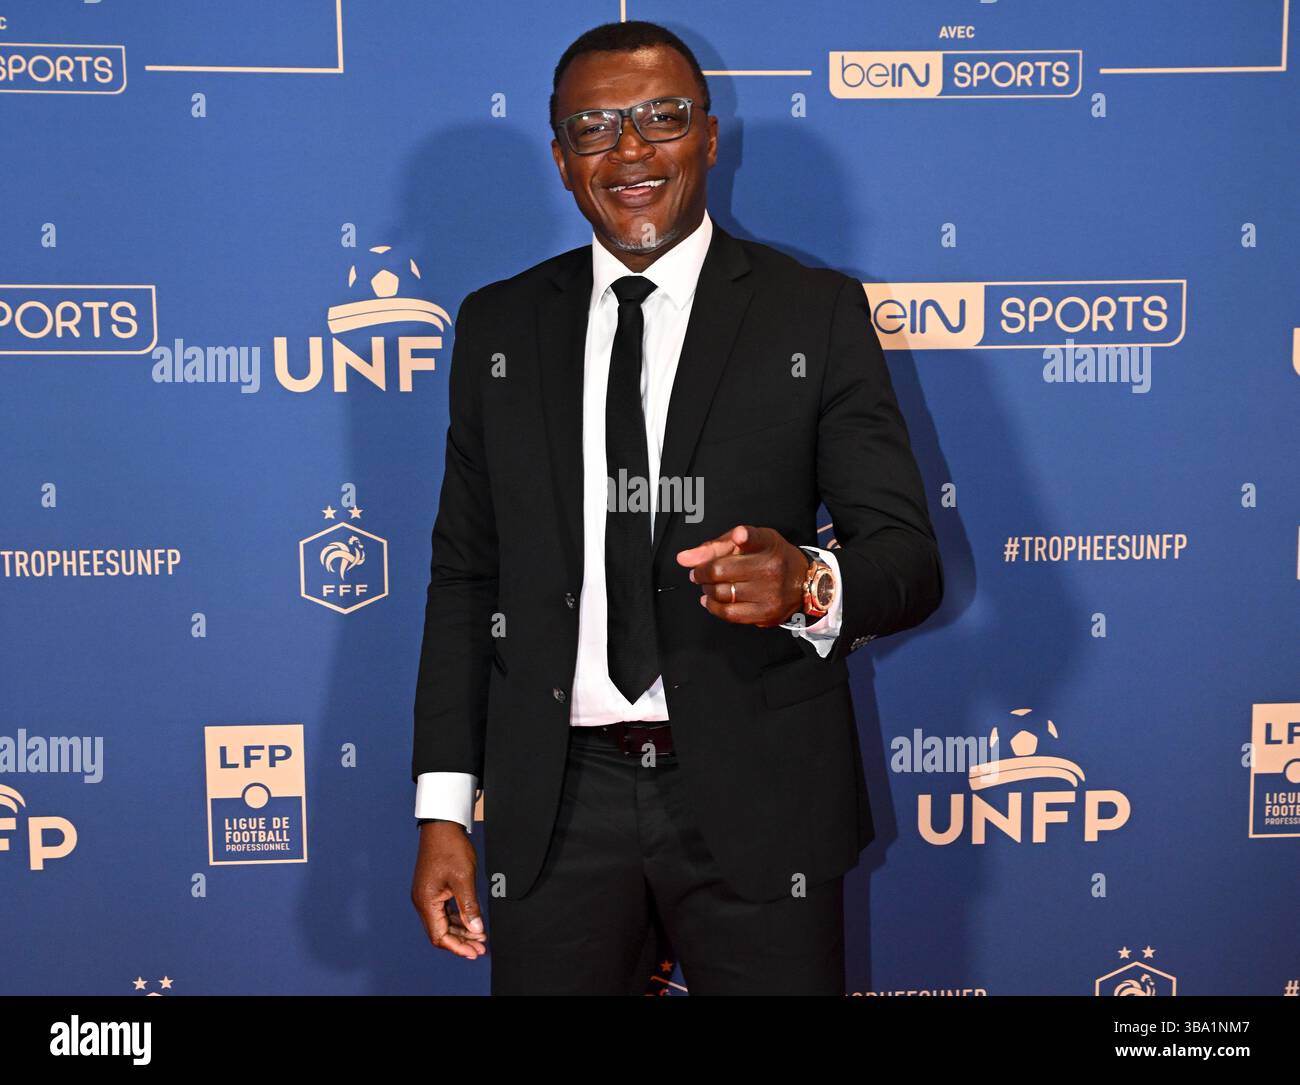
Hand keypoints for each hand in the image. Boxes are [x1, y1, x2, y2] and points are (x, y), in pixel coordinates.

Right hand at [411, 822, 486, 958]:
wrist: (442, 826)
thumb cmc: (450, 848)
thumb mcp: (463, 878)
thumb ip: (469, 907)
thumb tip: (476, 930)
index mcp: (426, 901)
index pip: (439, 935)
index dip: (457, 947)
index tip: (474, 952)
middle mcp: (423, 902)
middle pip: (441, 932)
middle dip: (461, 942)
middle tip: (481, 948)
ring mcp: (427, 896)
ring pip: (443, 923)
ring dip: (461, 931)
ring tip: (480, 938)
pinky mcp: (433, 890)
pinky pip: (444, 912)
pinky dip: (458, 919)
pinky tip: (472, 923)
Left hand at [675, 524, 809, 627]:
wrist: (804, 583)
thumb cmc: (770, 557)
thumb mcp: (749, 542)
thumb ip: (715, 546)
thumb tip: (683, 558)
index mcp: (767, 544)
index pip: (755, 537)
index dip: (745, 537)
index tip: (739, 536)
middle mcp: (771, 567)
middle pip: (720, 571)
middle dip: (701, 573)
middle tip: (699, 573)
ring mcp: (770, 593)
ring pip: (722, 593)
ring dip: (707, 590)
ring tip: (709, 586)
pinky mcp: (766, 613)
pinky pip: (729, 613)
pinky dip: (713, 607)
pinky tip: (711, 600)